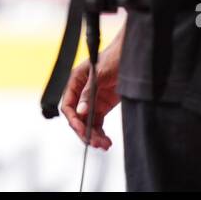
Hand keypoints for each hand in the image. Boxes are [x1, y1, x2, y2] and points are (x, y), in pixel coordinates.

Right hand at [60, 32, 121, 149]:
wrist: (132, 54)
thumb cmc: (114, 58)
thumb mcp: (100, 74)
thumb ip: (89, 92)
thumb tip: (81, 112)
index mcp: (76, 82)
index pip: (68, 105)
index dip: (74, 120)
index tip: (83, 131)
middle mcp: (81, 92)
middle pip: (77, 117)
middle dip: (85, 131)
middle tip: (96, 143)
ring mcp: (92, 99)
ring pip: (88, 122)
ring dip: (93, 135)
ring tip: (104, 145)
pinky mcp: (103, 104)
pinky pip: (98, 122)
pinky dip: (100, 132)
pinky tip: (107, 141)